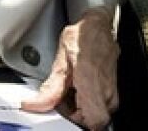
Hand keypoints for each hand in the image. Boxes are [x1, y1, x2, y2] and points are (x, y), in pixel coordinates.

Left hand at [22, 8, 118, 129]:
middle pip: (93, 121)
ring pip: (97, 114)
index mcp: (92, 86)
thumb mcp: (61, 61)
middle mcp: (107, 92)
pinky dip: (87, 101)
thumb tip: (35, 105)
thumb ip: (50, 88)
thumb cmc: (83, 37)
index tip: (62, 110)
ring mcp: (112, 91)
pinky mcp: (112, 89)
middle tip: (63, 99)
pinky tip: (78, 88)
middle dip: (75, 114)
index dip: (76, 121)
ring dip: (81, 108)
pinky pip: (101, 105)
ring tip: (70, 90)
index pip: (93, 122)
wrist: (99, 24)